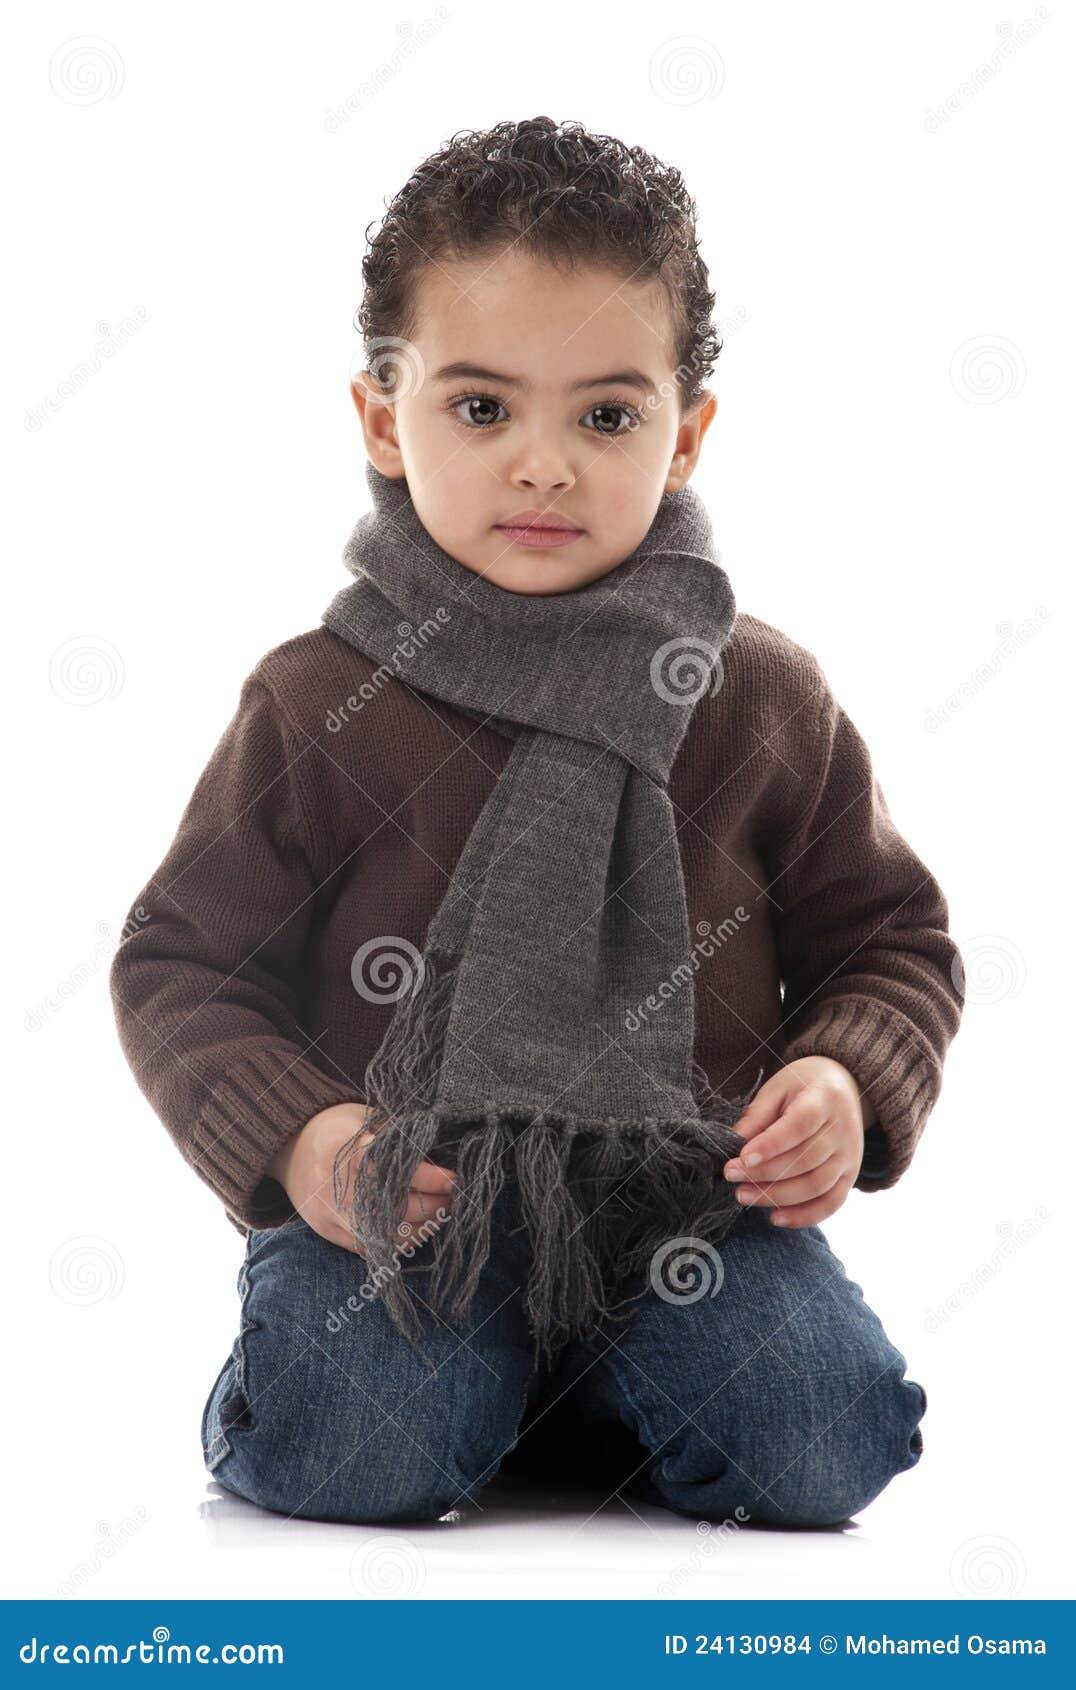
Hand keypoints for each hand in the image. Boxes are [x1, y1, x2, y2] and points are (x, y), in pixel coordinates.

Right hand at [266, 1101, 457, 1255]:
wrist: (287, 1146)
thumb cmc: (335, 1126)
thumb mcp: (363, 1116)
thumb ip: (395, 1133)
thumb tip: (440, 1146)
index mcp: (347, 1150)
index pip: (397, 1171)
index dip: (430, 1178)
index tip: (454, 1179)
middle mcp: (337, 1186)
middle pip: (394, 1207)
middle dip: (431, 1206)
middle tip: (453, 1199)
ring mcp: (331, 1213)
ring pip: (383, 1235)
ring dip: (418, 1229)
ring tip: (438, 1215)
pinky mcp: (328, 1231)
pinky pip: (368, 1249)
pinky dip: (395, 1244)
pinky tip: (415, 1231)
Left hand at [722, 1056, 869, 1227]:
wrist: (845, 1088)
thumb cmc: (804, 1086)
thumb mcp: (778, 1087)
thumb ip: (758, 1114)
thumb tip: (736, 1141)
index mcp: (824, 1100)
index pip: (800, 1126)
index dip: (771, 1145)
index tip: (742, 1157)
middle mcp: (842, 1131)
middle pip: (804, 1160)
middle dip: (764, 1173)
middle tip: (731, 1176)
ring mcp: (849, 1157)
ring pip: (815, 1186)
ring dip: (777, 1196)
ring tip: (744, 1195)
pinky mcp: (849, 1177)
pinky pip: (831, 1204)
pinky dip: (804, 1216)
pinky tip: (776, 1218)